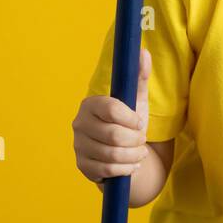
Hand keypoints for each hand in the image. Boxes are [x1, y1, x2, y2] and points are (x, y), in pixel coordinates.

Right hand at [72, 47, 151, 184]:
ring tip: (139, 152)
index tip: (139, 122)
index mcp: (91, 104)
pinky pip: (108, 171)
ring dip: (133, 156)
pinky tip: (131, 165)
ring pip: (112, 155)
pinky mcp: (82, 166)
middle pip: (114, 135)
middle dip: (135, 140)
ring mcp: (79, 146)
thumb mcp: (136, 100)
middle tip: (142, 140)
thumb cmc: (128, 123)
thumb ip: (139, 77)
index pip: (111, 109)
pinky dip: (125, 169)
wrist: (122, 152)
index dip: (131, 119)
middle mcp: (79, 124)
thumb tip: (143, 52)